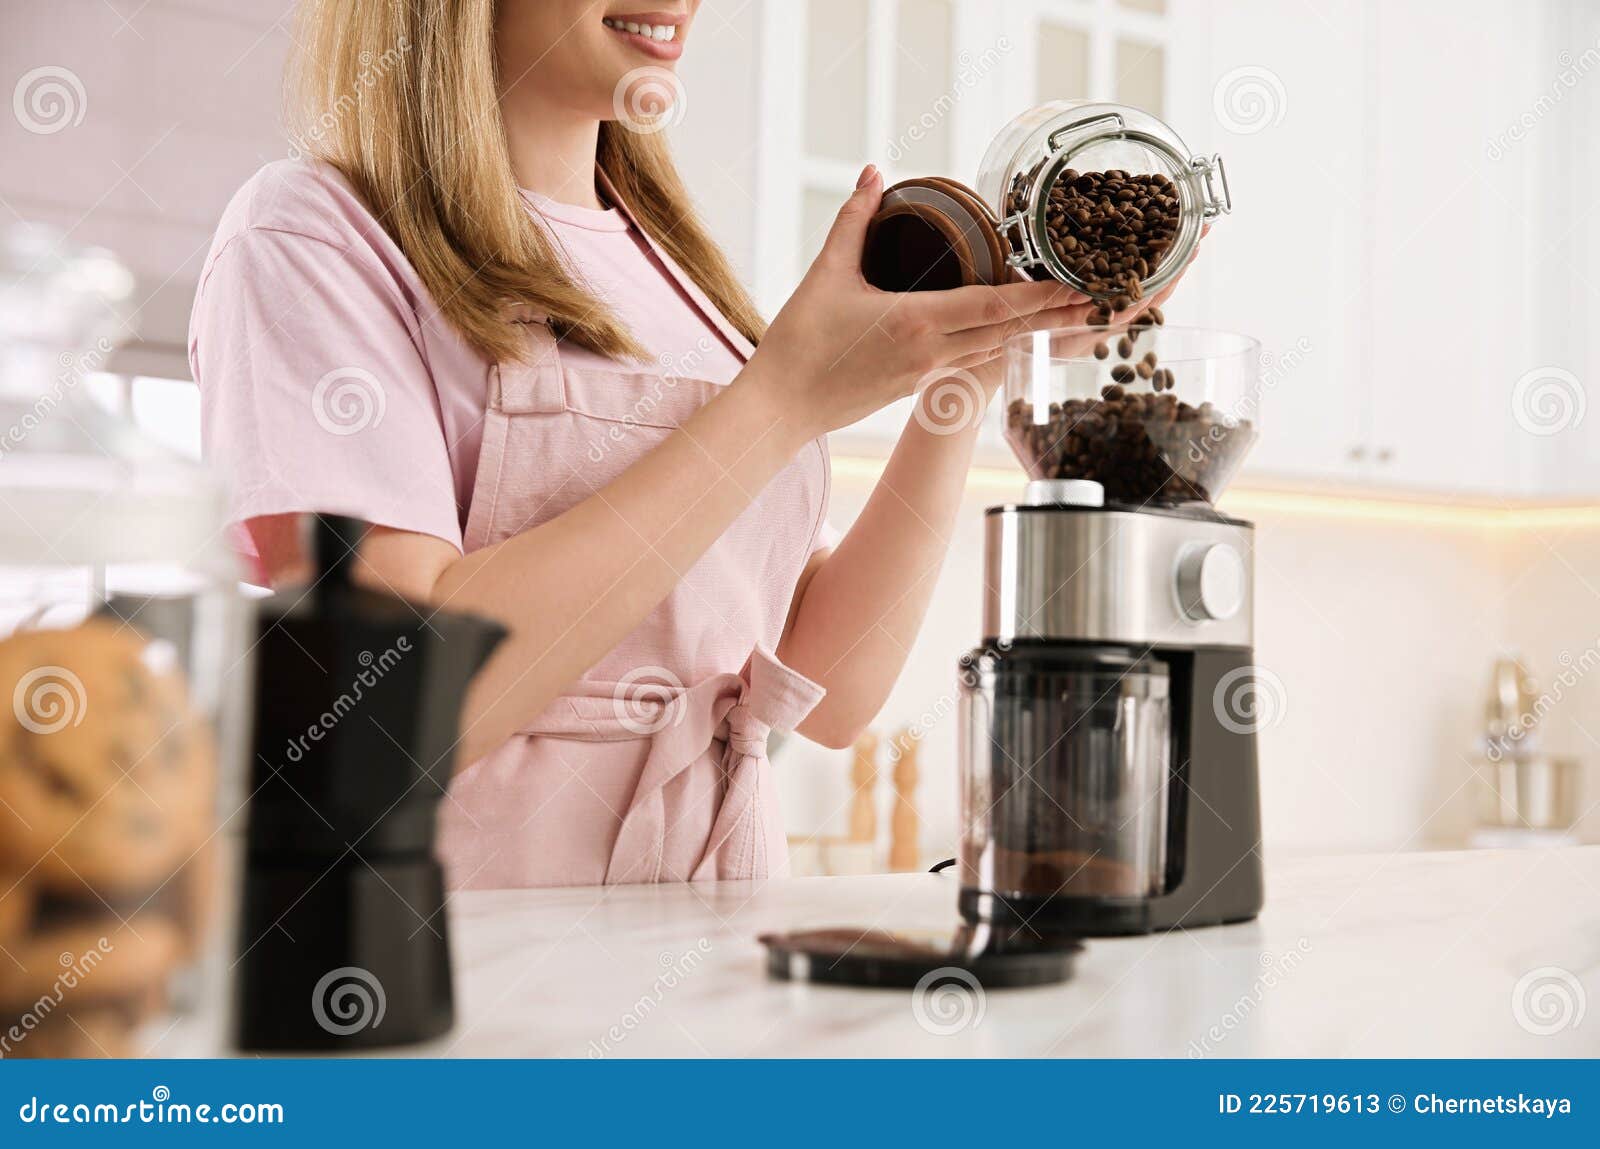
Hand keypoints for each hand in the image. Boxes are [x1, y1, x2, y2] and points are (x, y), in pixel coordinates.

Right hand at [743, 165, 1089, 442]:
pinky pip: (973, 360)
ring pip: (996, 348)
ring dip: (1036, 331)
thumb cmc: (799, 345)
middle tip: (1106, 302)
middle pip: (1010, 332)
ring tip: (1075, 313)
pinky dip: (1002, 343)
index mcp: (916, 324)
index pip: (994, 308)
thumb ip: (855, 219)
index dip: (1042, 297)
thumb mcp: (826, 273)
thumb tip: (874, 173)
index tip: (1082, 286)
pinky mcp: (919, 387)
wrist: (781, 409)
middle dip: (1060, 316)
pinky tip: (1018, 333)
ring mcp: (929, 375)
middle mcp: (933, 353)